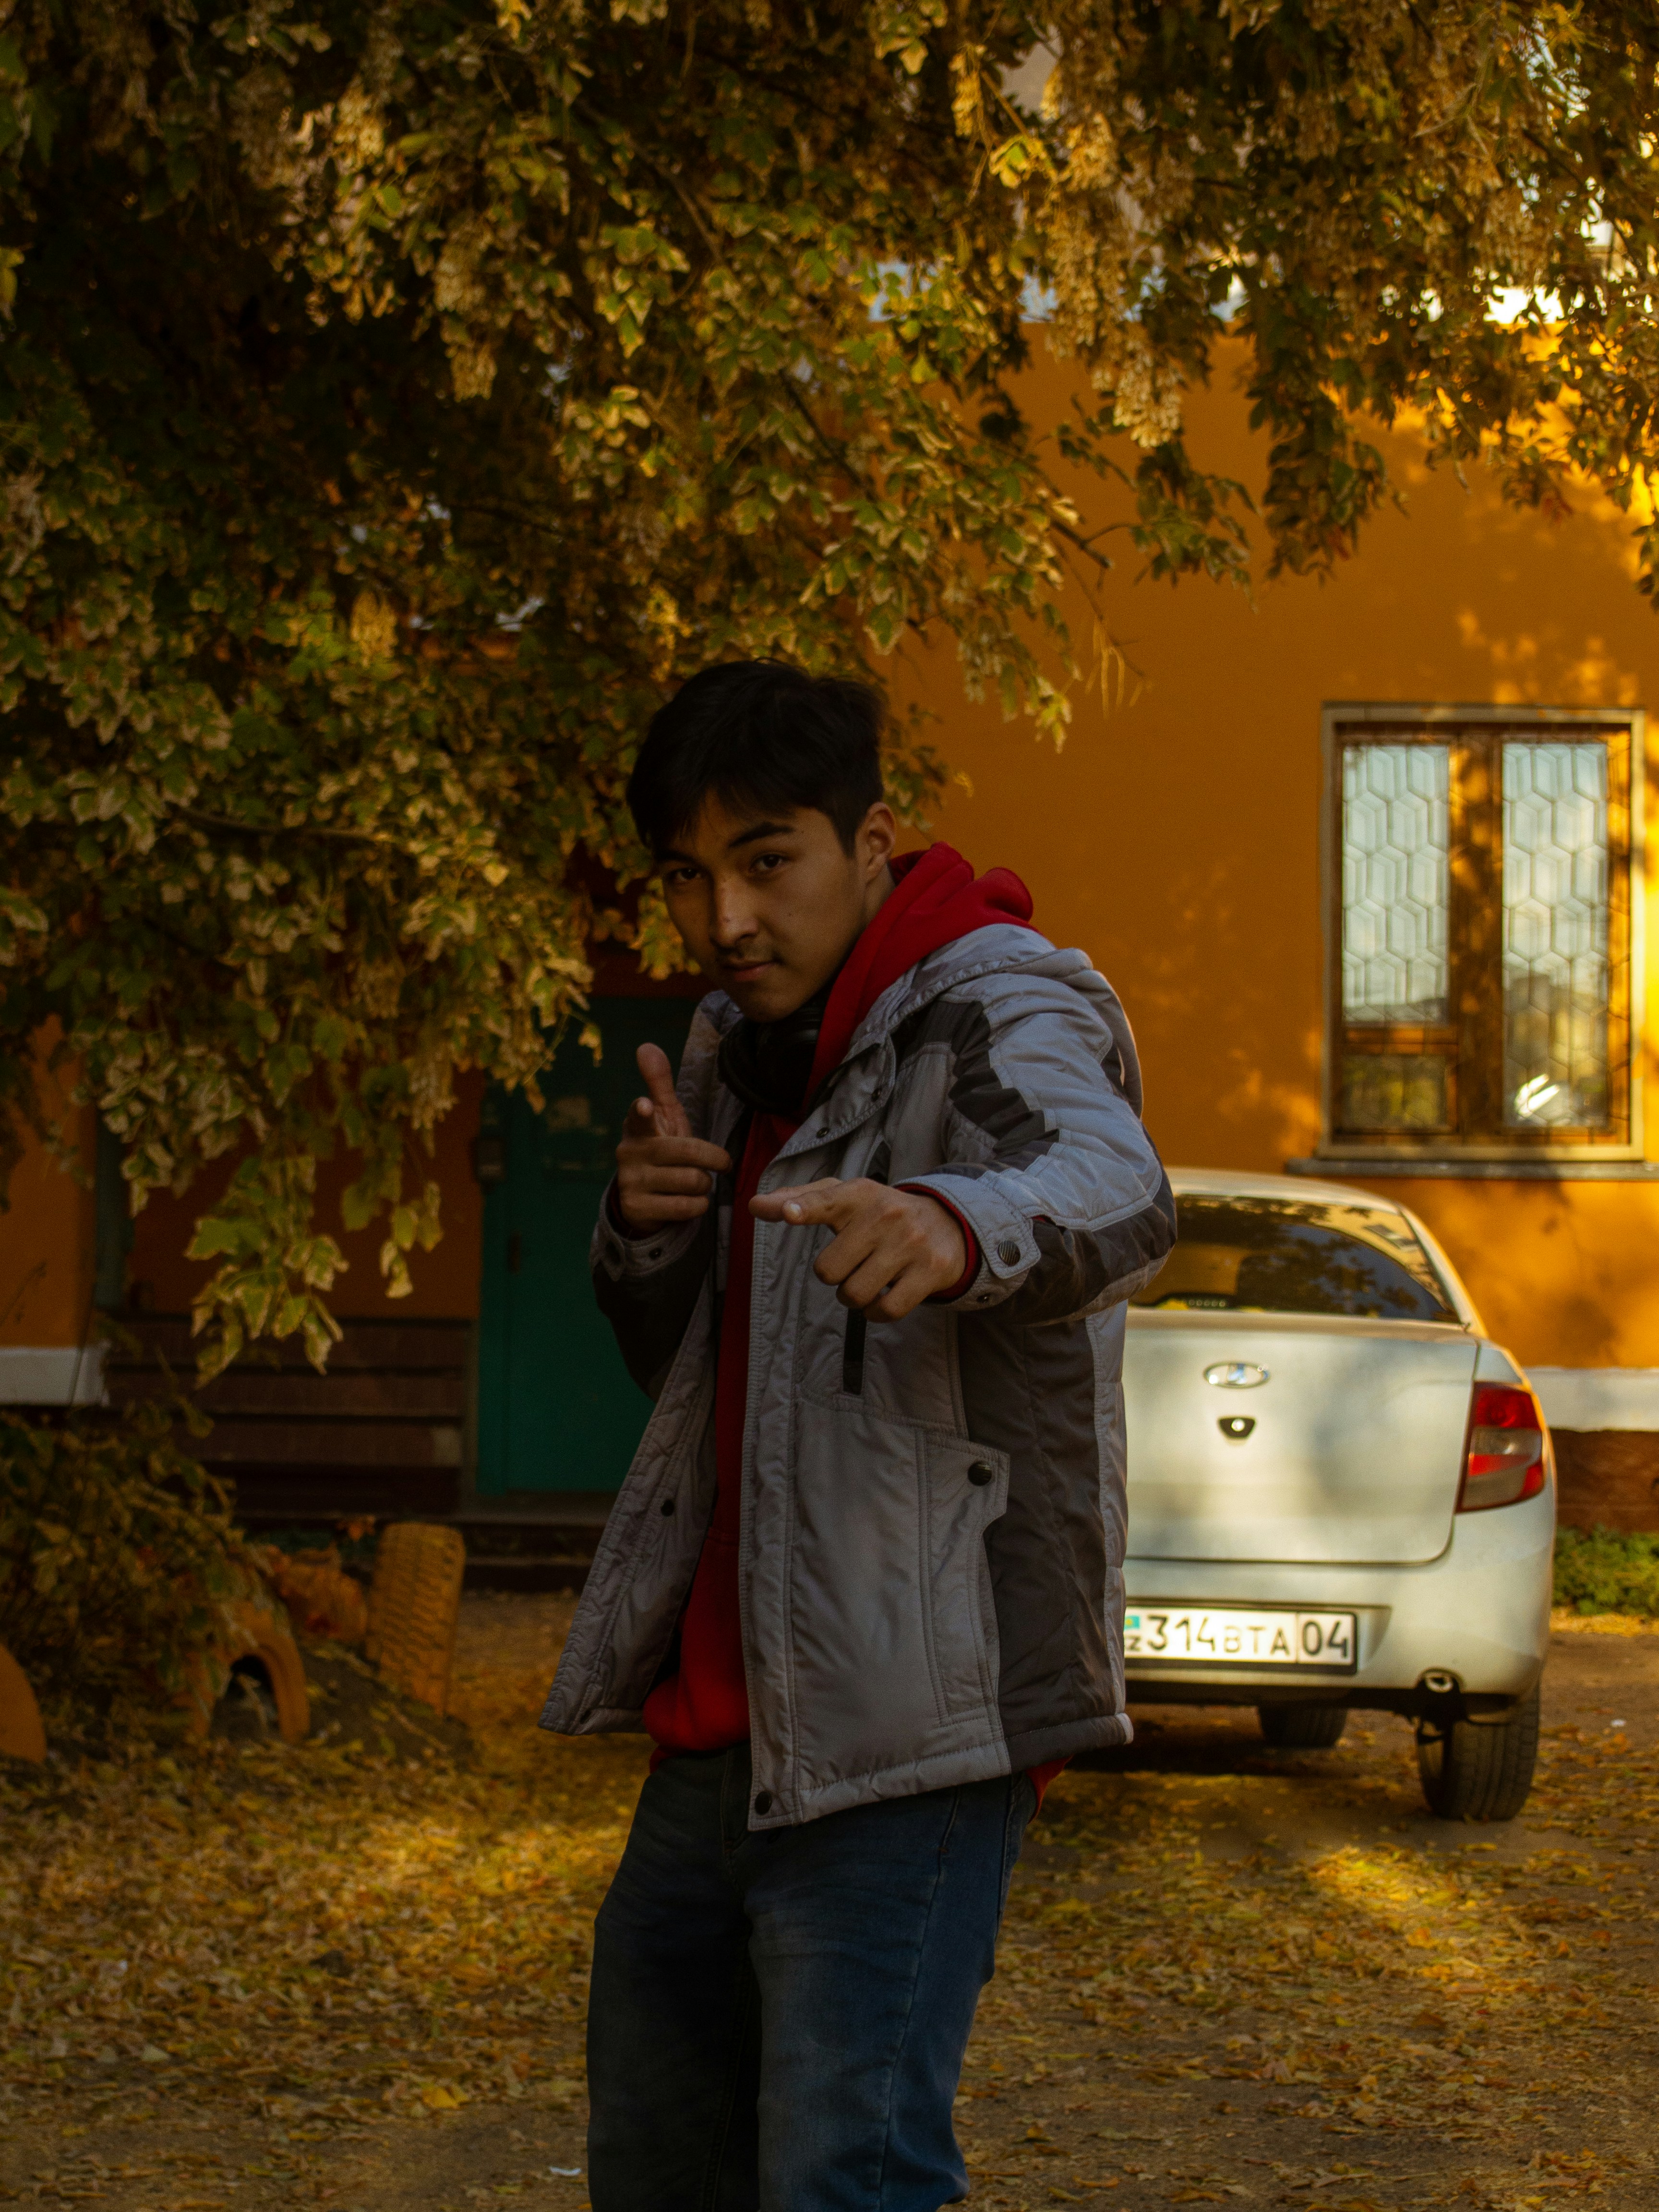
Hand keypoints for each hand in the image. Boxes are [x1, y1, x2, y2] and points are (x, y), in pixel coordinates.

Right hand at [615, 1042, 731, 1230]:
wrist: (642, 1198)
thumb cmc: (660, 1148)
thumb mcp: (662, 1115)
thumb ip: (658, 1082)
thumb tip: (645, 1045)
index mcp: (638, 1127)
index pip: (640, 1115)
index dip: (644, 1110)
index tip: (645, 1106)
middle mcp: (629, 1152)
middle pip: (689, 1153)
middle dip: (712, 1160)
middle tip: (717, 1164)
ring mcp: (631, 1182)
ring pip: (692, 1182)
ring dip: (704, 1185)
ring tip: (694, 1182)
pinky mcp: (637, 1209)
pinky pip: (686, 1207)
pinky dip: (697, 1206)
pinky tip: (689, 1201)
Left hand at [749, 1178, 967, 1321]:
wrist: (946, 1223)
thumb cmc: (877, 1214)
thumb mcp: (843, 1198)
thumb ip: (797, 1200)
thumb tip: (755, 1206)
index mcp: (859, 1194)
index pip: (826, 1201)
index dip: (804, 1208)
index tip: (790, 1214)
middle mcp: (887, 1214)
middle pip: (828, 1269)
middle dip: (833, 1275)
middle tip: (852, 1262)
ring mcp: (911, 1243)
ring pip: (854, 1294)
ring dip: (853, 1295)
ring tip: (868, 1277)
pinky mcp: (930, 1271)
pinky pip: (886, 1311)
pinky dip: (875, 1313)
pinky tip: (881, 1297)